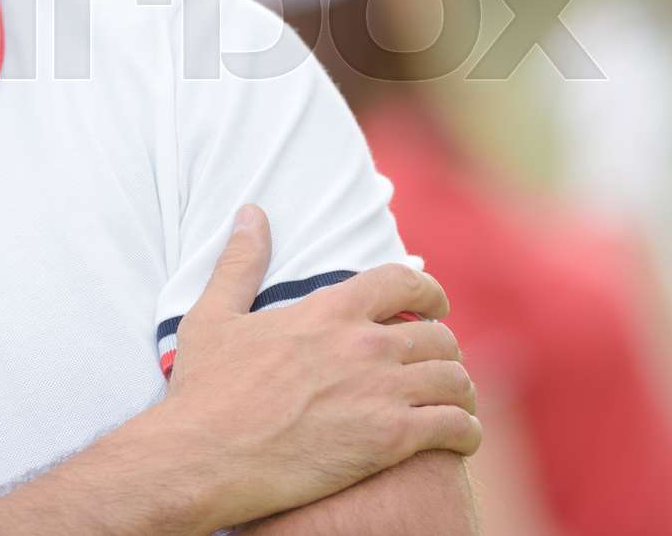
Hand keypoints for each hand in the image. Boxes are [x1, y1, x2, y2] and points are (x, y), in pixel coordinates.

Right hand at [154, 204, 480, 532]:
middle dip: (444, 349)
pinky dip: (466, 431)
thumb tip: (251, 213)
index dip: (429, 290)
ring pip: (454, 380)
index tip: (436, 305)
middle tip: (438, 365)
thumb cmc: (205, 391)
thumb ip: (240, 262)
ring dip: (459, 391)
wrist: (206, 458)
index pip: (402, 280)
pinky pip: (455, 427)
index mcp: (329, 310)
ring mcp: (381, 392)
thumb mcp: (214, 316)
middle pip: (438, 336)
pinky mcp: (390, 440)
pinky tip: (460, 439)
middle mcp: (364, 344)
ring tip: (453, 404)